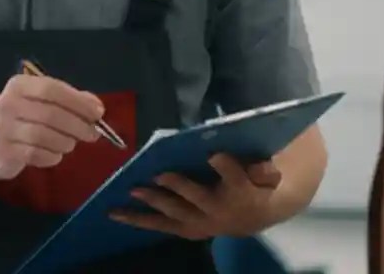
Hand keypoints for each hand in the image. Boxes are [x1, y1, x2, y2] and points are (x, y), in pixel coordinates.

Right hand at [0, 73, 104, 180]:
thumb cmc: (22, 120)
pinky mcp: (3, 151)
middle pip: (51, 113)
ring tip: (70, 144)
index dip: (78, 101)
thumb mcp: (42, 104)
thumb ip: (69, 101)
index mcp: (19, 85)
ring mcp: (3, 128)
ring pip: (45, 136)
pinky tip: (55, 154)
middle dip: (78, 125)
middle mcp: (7, 103)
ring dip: (66, 142)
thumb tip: (96, 107)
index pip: (52, 89)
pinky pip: (36, 154)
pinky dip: (53, 156)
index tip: (98, 112)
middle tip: (93, 134)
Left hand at [109, 154, 281, 239]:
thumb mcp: (266, 171)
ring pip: (173, 215)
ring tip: (132, 191)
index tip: (214, 154)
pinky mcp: (185, 229)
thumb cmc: (255, 183)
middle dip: (177, 187)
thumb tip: (257, 162)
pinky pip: (161, 225)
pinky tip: (117, 214)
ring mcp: (198, 223)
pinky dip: (139, 220)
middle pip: (197, 198)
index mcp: (240, 191)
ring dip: (152, 203)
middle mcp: (217, 211)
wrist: (256, 216)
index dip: (224, 166)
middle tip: (158, 175)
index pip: (234, 177)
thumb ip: (263, 168)